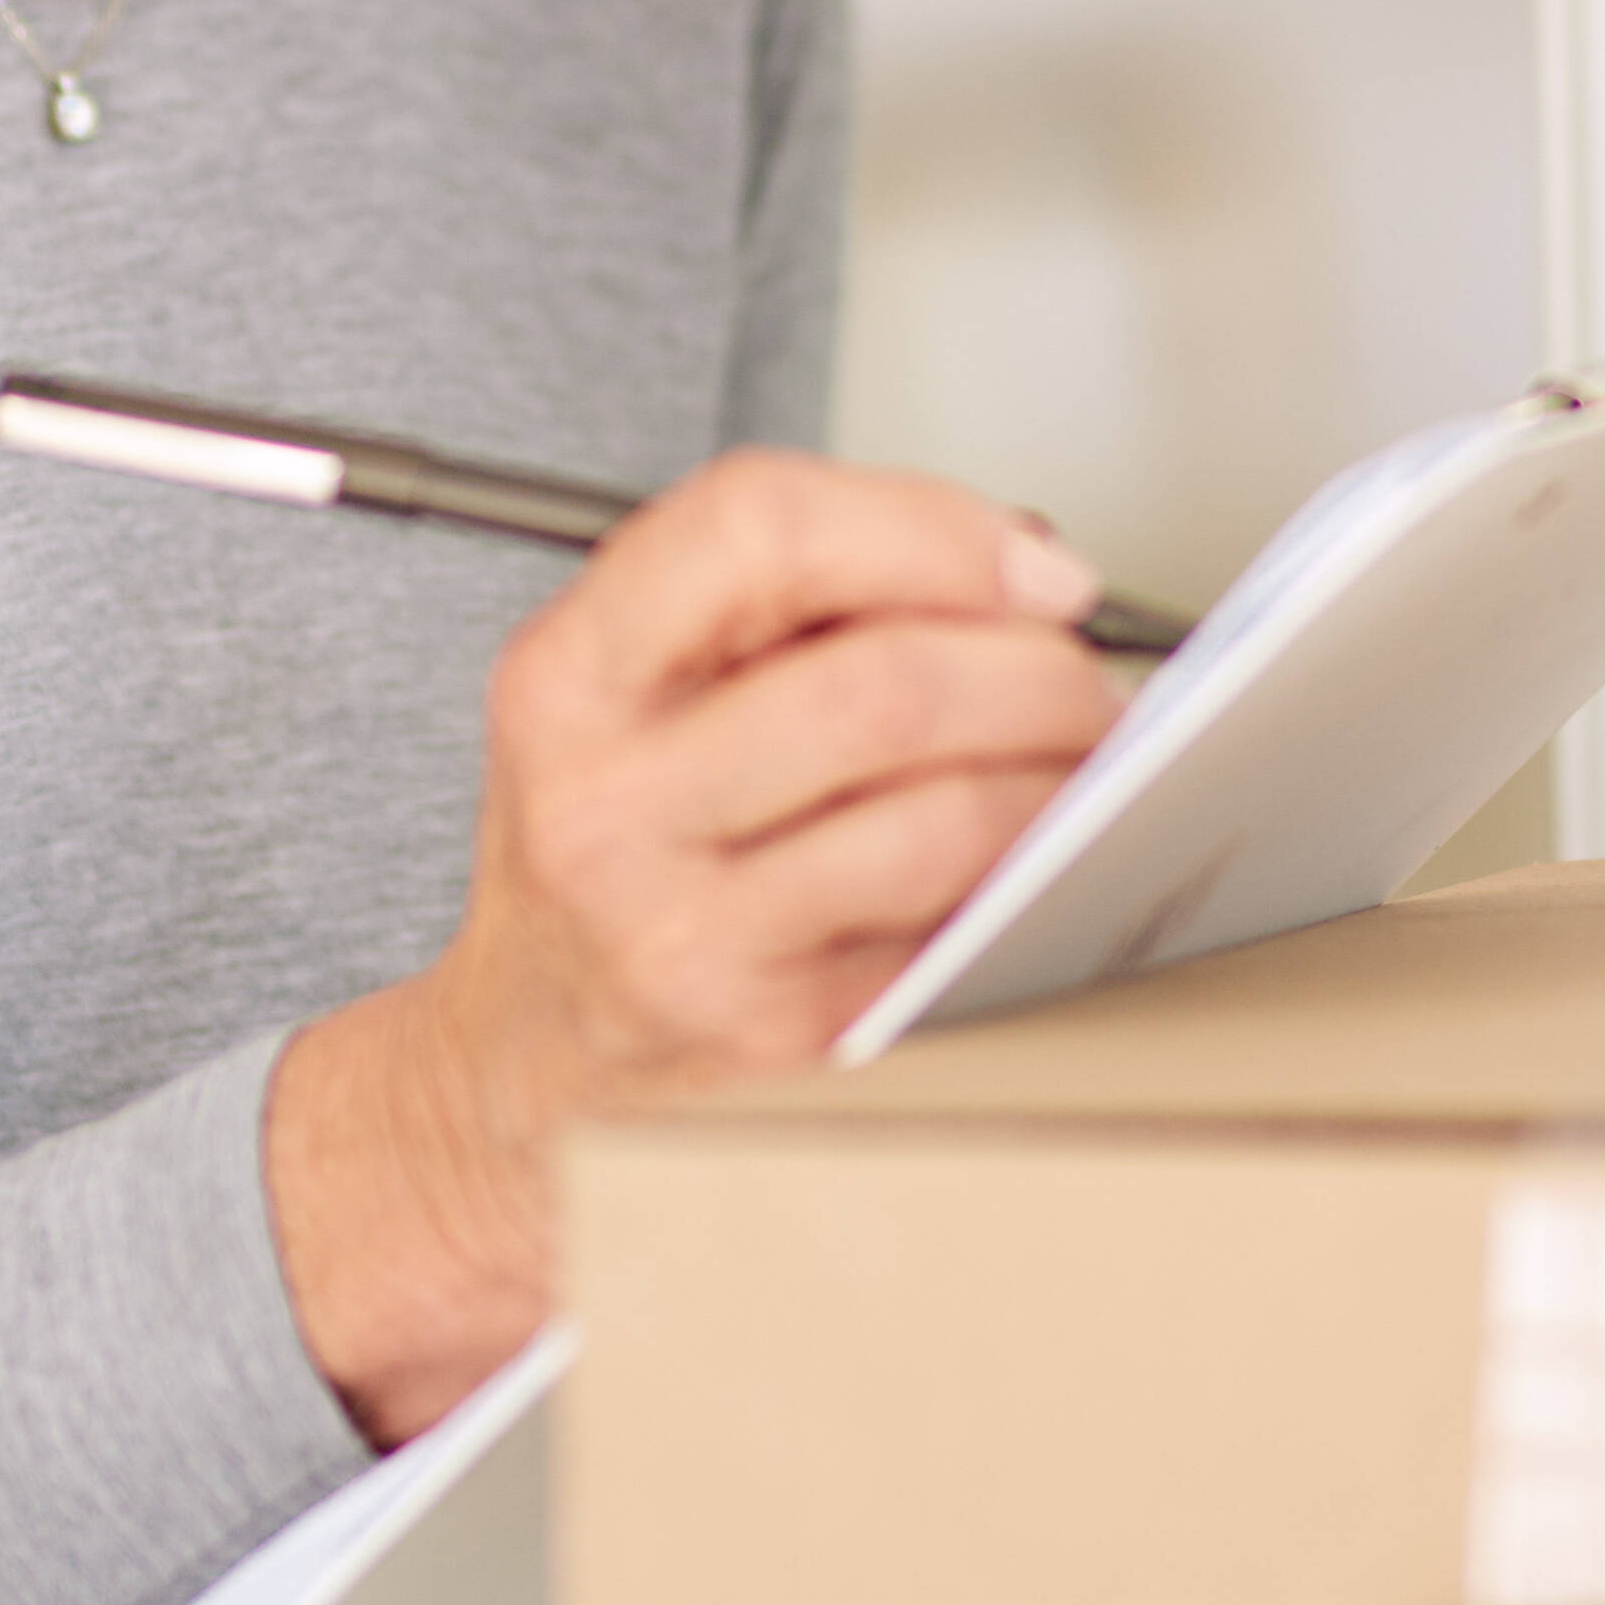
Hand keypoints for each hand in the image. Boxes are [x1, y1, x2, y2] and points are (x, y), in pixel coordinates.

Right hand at [267, 452, 1119, 1436]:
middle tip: (1086, 681)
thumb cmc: (607, 861)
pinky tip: (1035, 872)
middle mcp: (605, 810)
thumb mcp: (620, 697)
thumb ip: (781, 599)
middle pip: (883, 688)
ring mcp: (684, 943)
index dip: (930, 526)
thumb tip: (1026, 569)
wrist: (519, 1079)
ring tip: (1080, 773)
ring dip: (1058, 788)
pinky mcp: (771, 1050)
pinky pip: (954, 941)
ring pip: (944, 825)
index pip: (755, 529)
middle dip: (1038, 670)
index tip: (1032, 564)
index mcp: (565, 682)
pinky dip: (1029, 894)